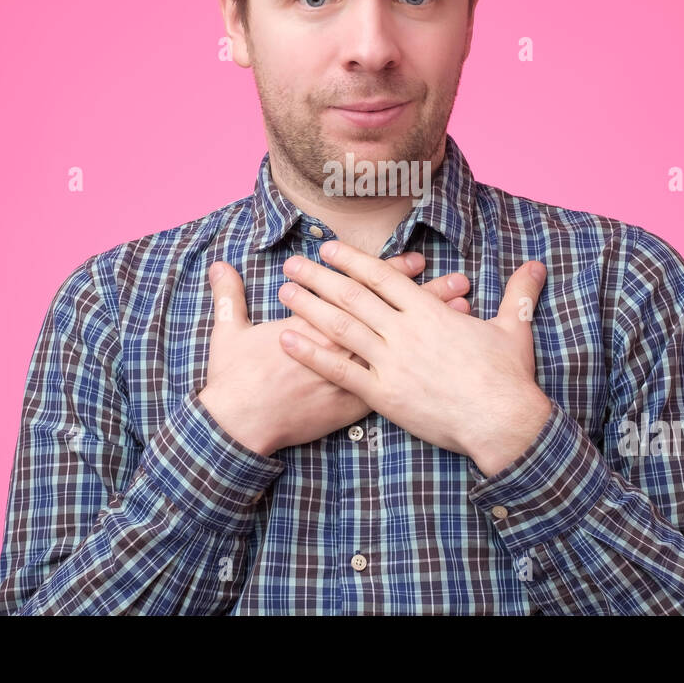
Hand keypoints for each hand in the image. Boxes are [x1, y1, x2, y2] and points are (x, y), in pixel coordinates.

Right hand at [198, 251, 471, 456]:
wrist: (239, 424)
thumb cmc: (234, 380)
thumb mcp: (228, 333)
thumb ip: (229, 296)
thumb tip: (219, 265)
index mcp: (316, 321)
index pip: (363, 290)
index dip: (392, 273)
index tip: (418, 259)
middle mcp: (339, 344)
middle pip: (392, 316)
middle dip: (428, 297)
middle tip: (461, 280)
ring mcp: (348, 376)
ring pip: (400, 348)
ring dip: (433, 331)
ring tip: (465, 318)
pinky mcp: (352, 404)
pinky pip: (393, 384)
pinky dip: (420, 370)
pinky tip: (444, 364)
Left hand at [276, 240, 553, 475]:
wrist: (503, 422)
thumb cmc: (509, 377)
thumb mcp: (513, 328)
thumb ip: (518, 293)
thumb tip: (537, 266)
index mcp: (430, 312)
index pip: (383, 277)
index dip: (353, 260)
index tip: (329, 248)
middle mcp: (405, 331)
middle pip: (353, 296)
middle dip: (319, 277)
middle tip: (292, 263)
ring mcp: (392, 363)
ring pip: (341, 327)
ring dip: (309, 307)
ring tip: (284, 292)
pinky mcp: (384, 395)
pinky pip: (340, 371)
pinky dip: (312, 354)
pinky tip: (288, 340)